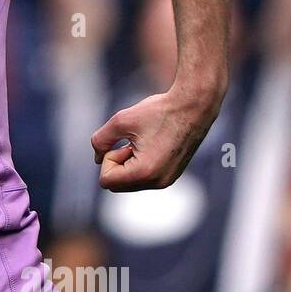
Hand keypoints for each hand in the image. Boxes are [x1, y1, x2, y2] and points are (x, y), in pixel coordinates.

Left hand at [90, 88, 220, 191]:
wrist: (193, 106)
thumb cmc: (158, 111)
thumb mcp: (120, 121)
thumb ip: (100, 141)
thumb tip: (97, 159)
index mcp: (145, 172)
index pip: (106, 181)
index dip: (107, 159)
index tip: (123, 143)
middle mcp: (158, 182)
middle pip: (116, 185)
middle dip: (117, 163)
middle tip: (131, 143)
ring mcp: (167, 181)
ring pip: (129, 182)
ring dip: (128, 163)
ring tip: (142, 143)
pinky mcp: (171, 176)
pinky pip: (144, 178)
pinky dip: (140, 164)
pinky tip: (151, 146)